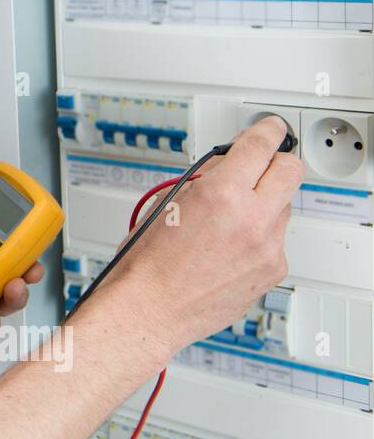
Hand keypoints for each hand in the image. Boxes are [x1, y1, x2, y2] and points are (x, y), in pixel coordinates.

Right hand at [79, 115, 303, 356]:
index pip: (261, 145)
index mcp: (221, 194)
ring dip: (263, 205)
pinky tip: (228, 249)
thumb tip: (229, 164)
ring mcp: (267, 248)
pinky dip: (257, 239)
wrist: (149, 310)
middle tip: (261, 166)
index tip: (270, 128)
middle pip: (291, 171)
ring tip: (228, 222)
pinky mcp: (272, 271)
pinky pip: (275, 241)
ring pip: (283, 208)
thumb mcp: (166, 204)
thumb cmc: (146, 263)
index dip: (267, 130)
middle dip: (277, 162)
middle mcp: (252, 219)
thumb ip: (206, 179)